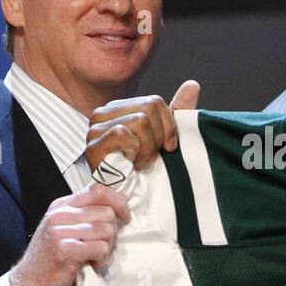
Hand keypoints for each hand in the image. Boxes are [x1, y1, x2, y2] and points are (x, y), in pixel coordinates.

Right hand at [8, 183, 131, 285]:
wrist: (28, 285)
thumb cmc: (50, 258)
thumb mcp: (63, 229)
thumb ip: (83, 215)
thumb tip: (116, 208)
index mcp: (61, 205)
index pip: (98, 190)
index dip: (118, 201)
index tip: (124, 216)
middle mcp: (59, 214)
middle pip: (106, 212)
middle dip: (112, 231)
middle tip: (103, 245)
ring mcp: (60, 232)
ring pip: (106, 230)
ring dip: (107, 247)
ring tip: (95, 256)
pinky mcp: (65, 250)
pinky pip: (100, 248)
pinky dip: (101, 259)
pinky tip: (92, 264)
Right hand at [84, 80, 200, 170]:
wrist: (133, 200)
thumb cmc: (147, 170)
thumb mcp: (166, 136)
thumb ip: (178, 111)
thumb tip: (193, 84)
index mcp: (119, 108)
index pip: (154, 102)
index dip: (168, 127)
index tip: (165, 148)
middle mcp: (103, 114)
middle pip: (149, 107)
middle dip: (158, 137)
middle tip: (150, 156)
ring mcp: (94, 129)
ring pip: (140, 121)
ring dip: (148, 148)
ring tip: (140, 162)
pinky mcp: (92, 146)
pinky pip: (124, 134)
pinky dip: (135, 153)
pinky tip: (130, 165)